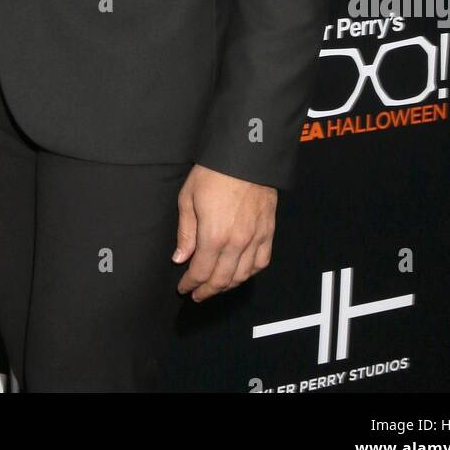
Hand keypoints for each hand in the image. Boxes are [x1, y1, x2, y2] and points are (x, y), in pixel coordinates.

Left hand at [172, 164, 276, 300]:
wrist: (246, 155)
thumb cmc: (213, 172)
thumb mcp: (188, 198)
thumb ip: (185, 232)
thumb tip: (180, 257)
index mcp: (213, 236)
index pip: (200, 272)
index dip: (190, 283)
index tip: (183, 287)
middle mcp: (236, 243)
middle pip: (221, 279)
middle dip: (206, 290)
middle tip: (197, 294)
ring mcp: (255, 238)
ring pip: (242, 276)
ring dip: (227, 285)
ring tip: (216, 286)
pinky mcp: (268, 231)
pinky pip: (262, 262)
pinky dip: (250, 273)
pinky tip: (241, 273)